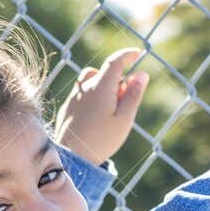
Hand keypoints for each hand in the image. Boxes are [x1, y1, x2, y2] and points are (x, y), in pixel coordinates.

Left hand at [53, 48, 148, 166]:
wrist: (71, 157)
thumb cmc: (101, 140)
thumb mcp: (124, 119)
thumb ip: (133, 95)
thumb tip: (141, 74)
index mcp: (101, 87)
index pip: (115, 61)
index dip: (127, 55)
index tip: (137, 53)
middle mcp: (85, 87)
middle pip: (104, 72)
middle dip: (119, 79)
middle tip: (125, 101)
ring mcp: (74, 97)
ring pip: (91, 80)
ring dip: (104, 85)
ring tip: (111, 107)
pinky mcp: (68, 107)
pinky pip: (83, 93)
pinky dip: (94, 95)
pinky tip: (97, 116)